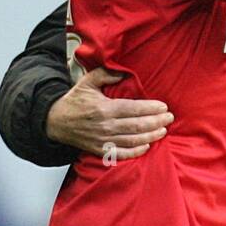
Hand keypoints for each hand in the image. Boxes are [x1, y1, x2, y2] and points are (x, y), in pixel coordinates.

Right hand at [46, 68, 172, 159]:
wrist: (56, 122)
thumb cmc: (75, 101)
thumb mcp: (87, 82)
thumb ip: (105, 74)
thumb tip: (124, 72)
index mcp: (104, 108)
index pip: (133, 108)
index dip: (150, 108)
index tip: (163, 106)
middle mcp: (106, 125)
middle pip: (137, 125)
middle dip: (156, 122)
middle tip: (169, 118)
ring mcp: (103, 140)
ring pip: (133, 140)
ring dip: (151, 136)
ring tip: (163, 130)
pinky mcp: (101, 150)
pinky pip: (122, 153)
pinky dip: (136, 151)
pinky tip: (147, 146)